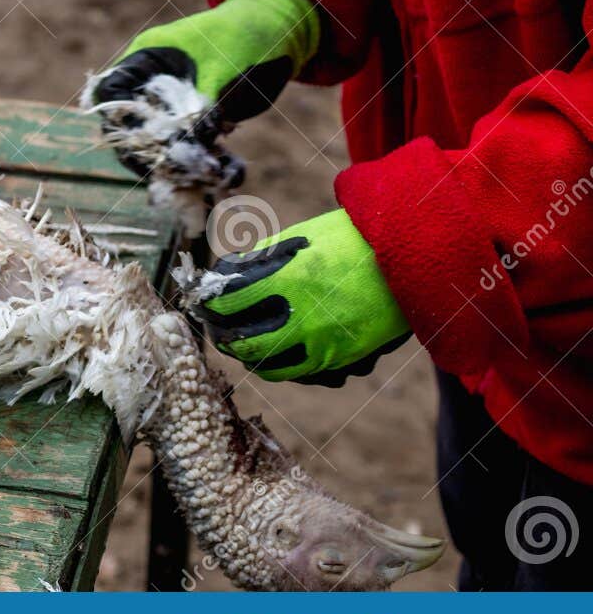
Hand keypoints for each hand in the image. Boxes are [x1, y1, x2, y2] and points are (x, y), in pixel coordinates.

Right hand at [87, 0, 319, 189]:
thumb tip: (184, 150)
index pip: (112, 93)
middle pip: (130, 127)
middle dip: (151, 152)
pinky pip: (192, 150)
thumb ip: (200, 109)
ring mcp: (175, 105)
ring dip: (182, 164)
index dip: (120, 119)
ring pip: (161, 145)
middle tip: (175, 171)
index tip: (146, 142)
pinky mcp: (198, 122)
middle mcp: (153, 84)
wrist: (283, 33)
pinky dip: (208, 164)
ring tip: (209, 175)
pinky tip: (231, 171)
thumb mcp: (222, 70)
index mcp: (147, 58)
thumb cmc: (245, 36)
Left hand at [194, 208, 409, 385]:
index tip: (204, 301)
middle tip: (216, 330)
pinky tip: (277, 353)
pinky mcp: (346, 359)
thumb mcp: (297, 240)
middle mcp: (305, 318)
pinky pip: (305, 374)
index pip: (229, 301)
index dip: (209, 303)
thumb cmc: (348, 240)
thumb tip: (223, 277)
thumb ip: (258, 262)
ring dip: (251, 358)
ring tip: (242, 346)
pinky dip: (286, 366)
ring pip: (272, 368)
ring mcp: (326, 344)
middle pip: (244, 344)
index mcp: (288, 281)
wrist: (409, 257)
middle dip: (224, 337)